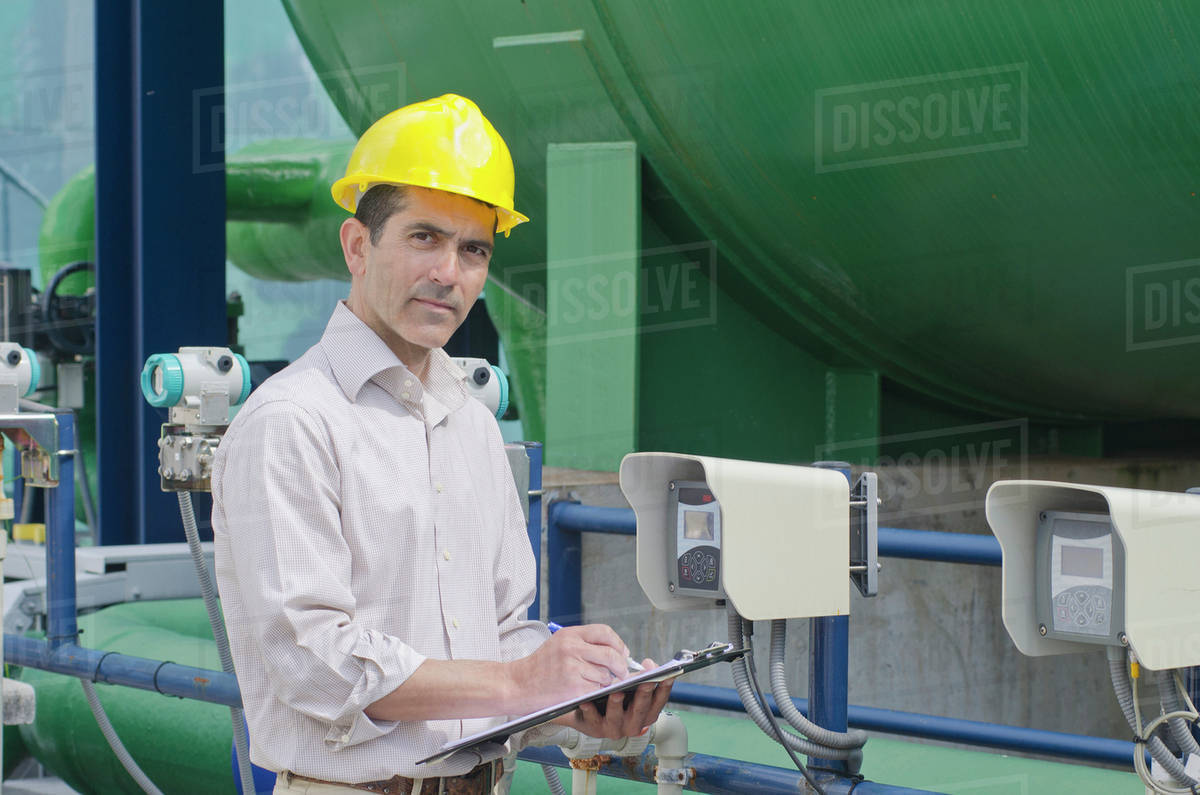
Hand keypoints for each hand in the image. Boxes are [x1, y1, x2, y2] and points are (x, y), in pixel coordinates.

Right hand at [508, 624, 630, 712]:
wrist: (518, 684)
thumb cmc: (539, 666)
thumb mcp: (559, 644)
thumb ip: (584, 643)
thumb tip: (616, 650)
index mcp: (570, 635)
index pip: (605, 632)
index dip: (618, 643)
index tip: (622, 652)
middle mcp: (572, 648)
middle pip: (611, 654)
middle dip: (621, 666)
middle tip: (622, 672)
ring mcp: (573, 668)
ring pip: (605, 675)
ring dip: (605, 681)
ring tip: (591, 682)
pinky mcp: (574, 688)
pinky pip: (596, 689)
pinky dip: (595, 692)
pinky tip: (583, 691)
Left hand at [553, 658, 673, 739]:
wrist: (587, 709)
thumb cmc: (614, 695)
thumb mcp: (630, 686)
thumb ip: (641, 677)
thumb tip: (650, 665)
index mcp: (645, 714)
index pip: (659, 702)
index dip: (664, 689)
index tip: (668, 675)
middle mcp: (633, 724)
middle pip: (640, 711)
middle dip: (644, 695)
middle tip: (647, 681)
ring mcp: (614, 729)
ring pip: (617, 718)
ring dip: (617, 705)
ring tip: (617, 692)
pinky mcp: (594, 729)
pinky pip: (592, 720)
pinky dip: (590, 711)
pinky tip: (586, 701)